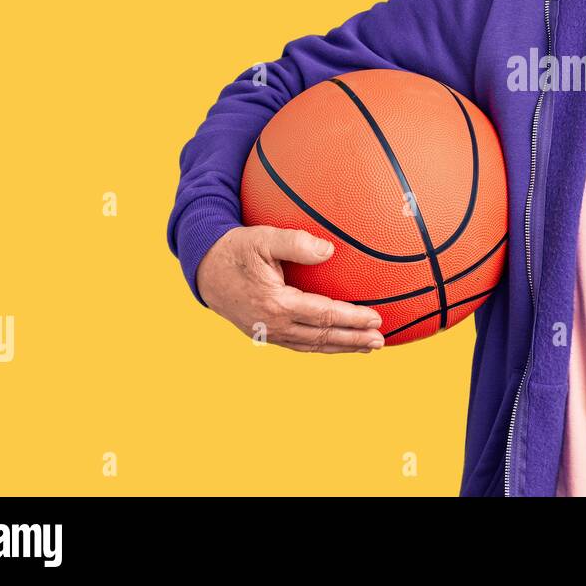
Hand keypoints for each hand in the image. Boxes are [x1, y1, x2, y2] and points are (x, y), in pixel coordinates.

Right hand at [196, 225, 384, 353]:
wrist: (204, 269)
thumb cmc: (237, 249)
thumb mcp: (264, 238)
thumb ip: (297, 243)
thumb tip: (329, 250)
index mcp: (276, 303)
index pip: (324, 316)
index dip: (352, 319)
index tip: (376, 318)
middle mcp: (273, 324)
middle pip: (322, 337)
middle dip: (353, 340)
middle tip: (381, 341)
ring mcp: (268, 332)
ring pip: (312, 345)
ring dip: (341, 347)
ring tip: (367, 346)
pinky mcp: (264, 333)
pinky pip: (299, 344)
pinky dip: (321, 345)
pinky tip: (337, 342)